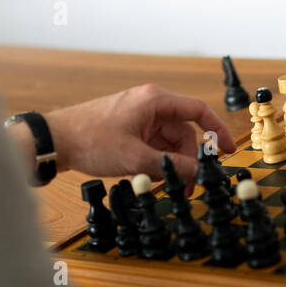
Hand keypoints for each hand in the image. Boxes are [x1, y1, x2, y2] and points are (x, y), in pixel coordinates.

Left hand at [44, 84, 233, 182]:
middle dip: (186, 159)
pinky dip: (155, 161)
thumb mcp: (135, 158)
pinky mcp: (129, 128)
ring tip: (162, 185)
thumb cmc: (91, 140)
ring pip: (167, 142)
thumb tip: (198, 173)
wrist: (56, 140)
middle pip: (182, 132)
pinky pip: (153, 144)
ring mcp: (138, 116)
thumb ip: (170, 167)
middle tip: (187, 186)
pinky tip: (148, 177)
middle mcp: (149, 104)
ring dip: (169, 164)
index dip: (218, 130)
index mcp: (154, 100)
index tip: (229, 150)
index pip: (198, 111)